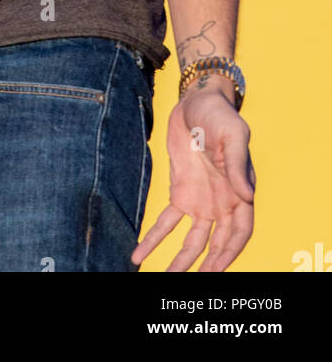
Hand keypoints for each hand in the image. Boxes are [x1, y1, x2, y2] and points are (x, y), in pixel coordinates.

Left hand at [131, 86, 255, 271]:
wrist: (195, 102)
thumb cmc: (220, 117)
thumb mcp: (233, 136)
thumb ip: (237, 165)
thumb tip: (247, 196)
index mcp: (240, 193)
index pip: (239, 233)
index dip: (229, 252)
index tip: (215, 269)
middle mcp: (222, 204)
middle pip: (216, 243)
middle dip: (207, 264)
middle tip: (193, 282)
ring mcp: (200, 201)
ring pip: (192, 240)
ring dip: (181, 261)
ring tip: (165, 279)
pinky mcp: (179, 193)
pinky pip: (167, 222)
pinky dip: (154, 238)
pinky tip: (138, 254)